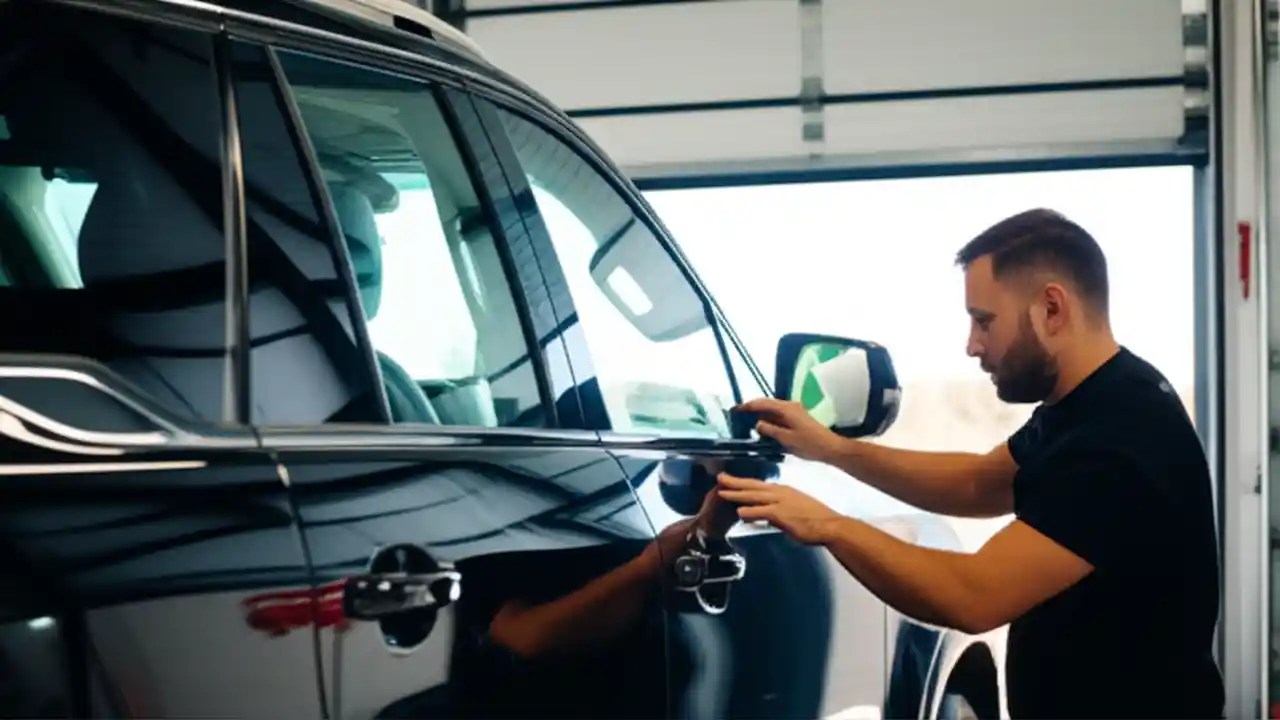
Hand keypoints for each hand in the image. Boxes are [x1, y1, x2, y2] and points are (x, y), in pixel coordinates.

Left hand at [717, 473, 839, 545]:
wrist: (830, 525)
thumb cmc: (815, 519)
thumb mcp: (794, 510)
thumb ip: (778, 513)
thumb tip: (767, 517)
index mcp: (783, 491)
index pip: (759, 485)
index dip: (744, 483)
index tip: (731, 479)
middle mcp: (780, 492)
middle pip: (752, 486)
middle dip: (735, 482)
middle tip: (719, 477)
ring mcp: (780, 502)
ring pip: (753, 496)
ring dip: (736, 494)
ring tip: (721, 492)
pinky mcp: (781, 513)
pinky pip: (761, 511)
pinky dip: (750, 511)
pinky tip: (739, 512)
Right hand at [736, 397, 841, 461]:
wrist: (830, 448)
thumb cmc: (809, 444)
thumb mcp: (786, 439)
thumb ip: (770, 430)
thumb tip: (757, 424)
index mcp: (787, 409)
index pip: (763, 403)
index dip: (748, 405)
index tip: (735, 409)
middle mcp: (790, 406)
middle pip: (768, 403)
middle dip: (753, 408)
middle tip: (738, 415)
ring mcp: (795, 411)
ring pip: (773, 409)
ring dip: (761, 413)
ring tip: (747, 421)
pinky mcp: (798, 418)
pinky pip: (779, 415)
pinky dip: (770, 419)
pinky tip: (764, 427)